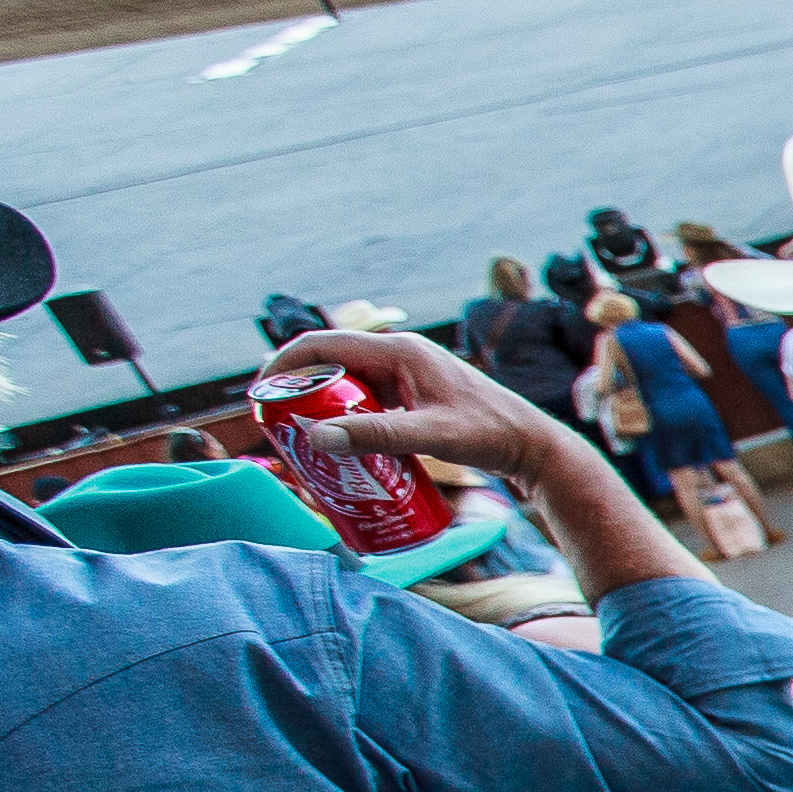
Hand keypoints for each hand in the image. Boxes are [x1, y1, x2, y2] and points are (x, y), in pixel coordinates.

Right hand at [261, 326, 563, 481]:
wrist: (532, 446)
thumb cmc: (490, 435)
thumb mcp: (431, 436)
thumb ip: (377, 435)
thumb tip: (316, 437)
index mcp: (399, 351)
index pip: (322, 345)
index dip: (283, 366)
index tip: (259, 396)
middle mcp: (400, 355)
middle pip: (330, 364)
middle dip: (298, 392)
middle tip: (275, 426)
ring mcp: (408, 374)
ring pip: (347, 384)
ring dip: (321, 406)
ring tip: (299, 439)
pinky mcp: (415, 394)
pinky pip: (367, 399)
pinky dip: (347, 416)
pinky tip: (339, 445)